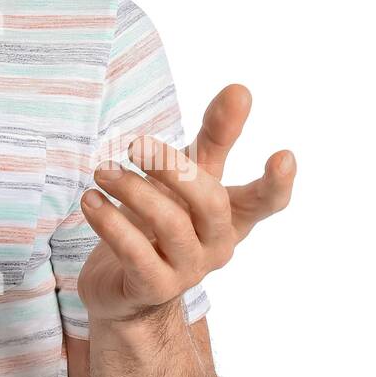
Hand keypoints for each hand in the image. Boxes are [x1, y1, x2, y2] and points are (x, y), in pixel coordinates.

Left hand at [77, 84, 295, 325]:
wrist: (125, 287)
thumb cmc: (162, 220)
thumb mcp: (189, 176)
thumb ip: (214, 136)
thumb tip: (240, 88)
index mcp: (231, 216)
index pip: (265, 202)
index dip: (277, 182)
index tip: (283, 155)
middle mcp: (217, 245)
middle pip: (211, 202)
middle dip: (174, 168)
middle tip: (135, 144)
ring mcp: (188, 270)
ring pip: (170, 224)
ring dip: (132, 190)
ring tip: (102, 171)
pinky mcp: (153, 287)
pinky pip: (135, 253)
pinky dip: (110, 222)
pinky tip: (91, 201)